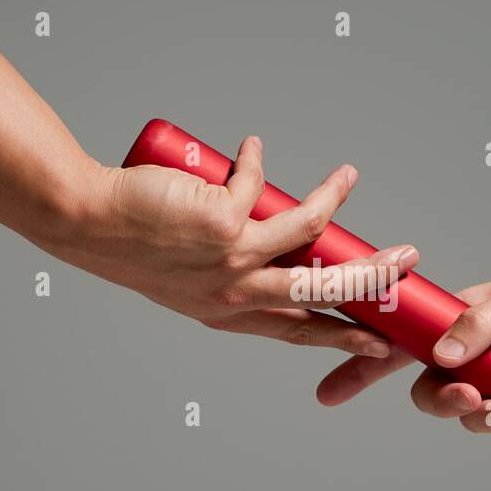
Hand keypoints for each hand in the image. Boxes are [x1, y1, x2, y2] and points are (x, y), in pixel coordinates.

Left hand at [42, 135, 418, 356]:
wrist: (87, 222)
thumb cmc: (132, 245)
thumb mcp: (186, 274)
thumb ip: (229, 266)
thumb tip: (276, 225)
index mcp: (227, 314)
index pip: (298, 331)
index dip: (343, 336)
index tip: (379, 341)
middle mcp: (233, 294)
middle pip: (321, 294)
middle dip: (371, 277)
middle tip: (404, 260)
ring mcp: (231, 259)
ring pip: (307, 238)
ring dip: (334, 202)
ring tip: (347, 177)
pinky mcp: (224, 220)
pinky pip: (258, 184)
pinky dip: (255, 161)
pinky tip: (250, 148)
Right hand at [315, 272, 490, 445]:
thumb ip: (482, 323)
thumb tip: (444, 359)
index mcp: (462, 322)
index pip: (401, 343)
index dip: (361, 368)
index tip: (328, 395)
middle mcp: (474, 356)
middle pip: (431, 394)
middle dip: (446, 405)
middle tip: (472, 400)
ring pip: (470, 419)